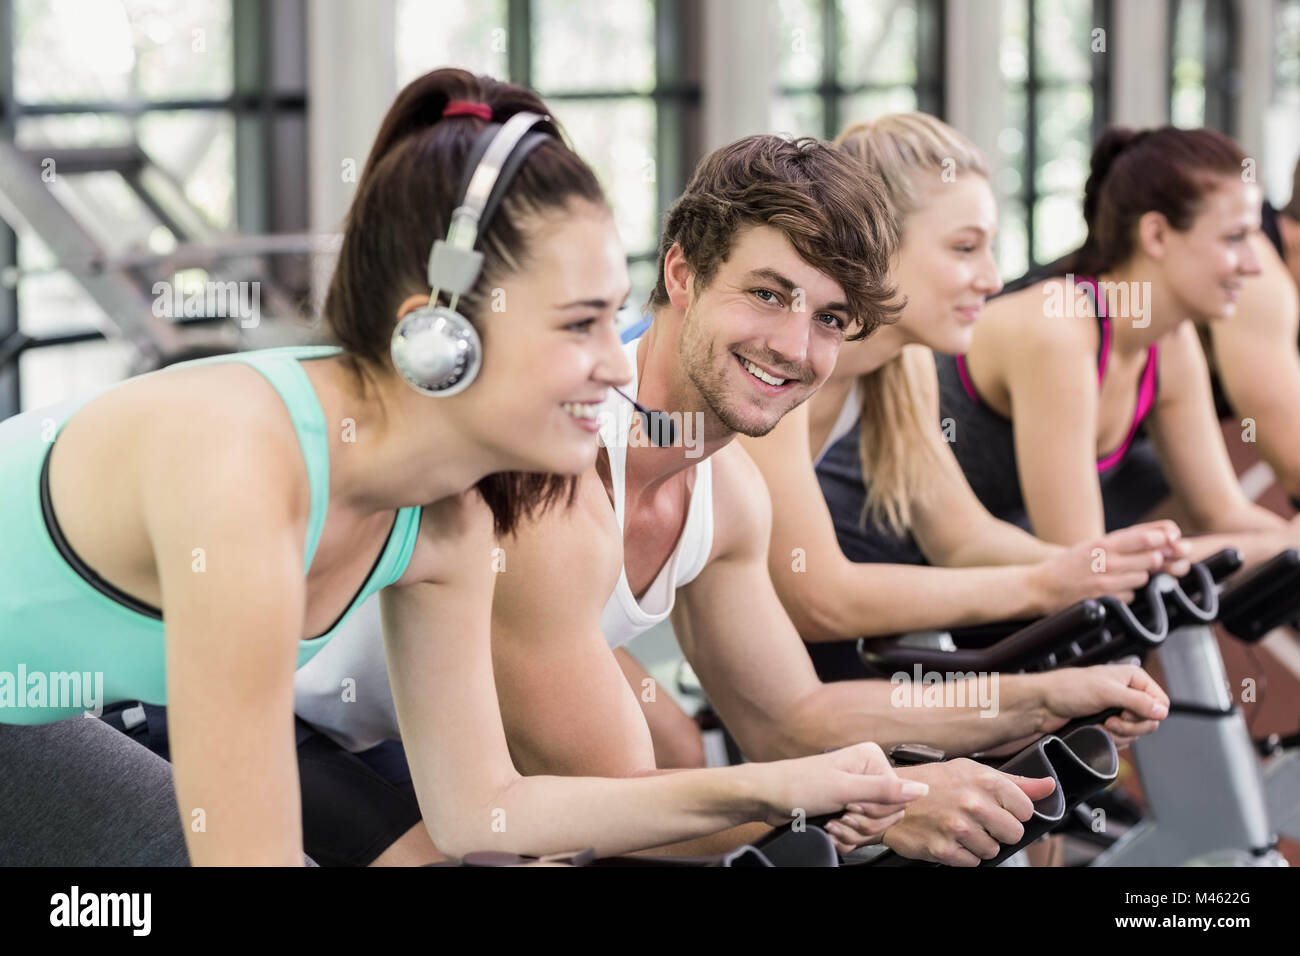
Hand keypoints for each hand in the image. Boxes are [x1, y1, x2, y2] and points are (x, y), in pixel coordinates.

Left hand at [758, 742, 927, 840]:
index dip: (876, 810)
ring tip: (831, 821)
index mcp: (871, 759)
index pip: (900, 798)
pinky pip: (860, 833)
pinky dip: (846, 837)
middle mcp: (867, 773)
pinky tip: (829, 827)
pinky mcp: (847, 808)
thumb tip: (920, 789)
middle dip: (863, 823)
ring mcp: (857, 792)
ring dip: (852, 832)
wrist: (767, 796)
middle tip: (841, 815)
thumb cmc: (797, 785)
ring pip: (875, 826)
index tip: (852, 807)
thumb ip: (884, 791)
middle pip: (889, 815)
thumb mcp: (844, 789)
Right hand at [880, 758, 1054, 865]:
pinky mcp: (945, 849)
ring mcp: (959, 828)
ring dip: (979, 844)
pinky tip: (950, 838)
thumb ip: (1015, 782)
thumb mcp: (972, 771)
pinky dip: (962, 855)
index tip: (997, 808)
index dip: (1012, 811)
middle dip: (999, 830)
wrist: (891, 796)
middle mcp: (973, 804)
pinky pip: (972, 863)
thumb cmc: (933, 782)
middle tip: (979, 821)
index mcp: (985, 781)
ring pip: (993, 850)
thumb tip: (1048, 786)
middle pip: (1013, 834)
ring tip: (960, 828)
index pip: (1025, 810)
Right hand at [1032, 520, 1190, 608]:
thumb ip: (1120, 543)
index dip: (1161, 536)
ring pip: (1143, 578)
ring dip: (1139, 577)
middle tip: (1149, 560)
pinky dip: (1127, 594)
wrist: (1041, 586)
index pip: (1143, 536)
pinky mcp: (1106, 600)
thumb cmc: (1068, 565)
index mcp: (1103, 544)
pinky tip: (1113, 590)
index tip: (1169, 537)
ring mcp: (1108, 582)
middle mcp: (1107, 561)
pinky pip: (1131, 596)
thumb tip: (1156, 538)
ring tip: (1122, 576)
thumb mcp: (1091, 545)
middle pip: (1151, 558)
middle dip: (1154, 560)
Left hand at [1039, 664, 1169, 746]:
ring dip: (1119, 734)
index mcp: (1132, 678)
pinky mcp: (1108, 725)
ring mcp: (1117, 710)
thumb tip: (1161, 711)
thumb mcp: (1106, 692)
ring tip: (1101, 725)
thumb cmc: (1066, 689)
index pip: (1160, 701)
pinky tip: (1098, 731)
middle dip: (1131, 726)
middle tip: (1111, 721)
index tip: (1127, 712)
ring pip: (1136, 733)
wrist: (1042, 706)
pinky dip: (1112, 739)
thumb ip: (1136, 701)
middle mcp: (1127, 693)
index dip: (1149, 712)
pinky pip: (1123, 740)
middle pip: (1150, 720)